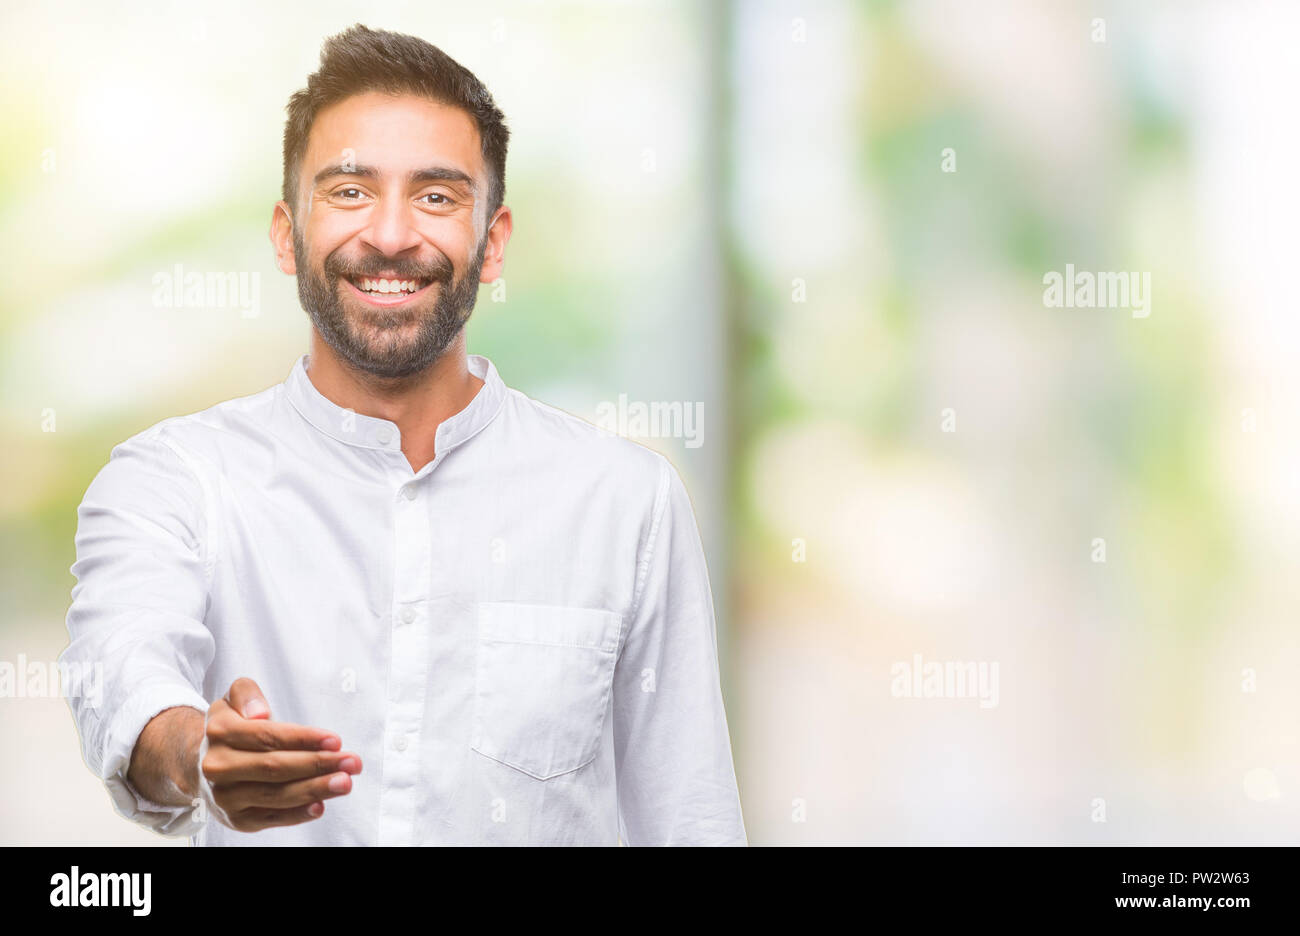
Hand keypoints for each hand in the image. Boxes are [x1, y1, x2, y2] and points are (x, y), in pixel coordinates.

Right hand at [198, 677, 361, 831]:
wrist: (203, 763)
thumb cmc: (233, 727)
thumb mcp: (233, 698)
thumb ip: (246, 693)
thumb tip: (260, 713)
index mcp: (219, 732)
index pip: (267, 737)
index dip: (304, 739)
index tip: (335, 740)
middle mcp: (218, 767)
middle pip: (275, 768)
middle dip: (318, 765)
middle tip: (351, 762)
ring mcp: (226, 797)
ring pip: (276, 795)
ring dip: (315, 789)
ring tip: (345, 782)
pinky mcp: (238, 819)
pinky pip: (272, 817)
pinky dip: (297, 814)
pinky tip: (320, 805)